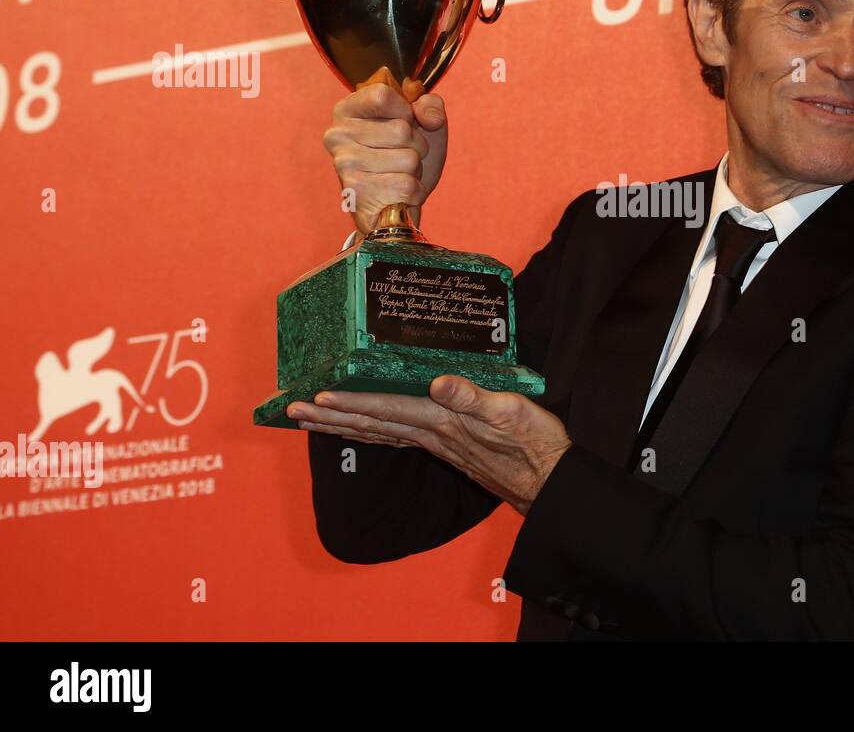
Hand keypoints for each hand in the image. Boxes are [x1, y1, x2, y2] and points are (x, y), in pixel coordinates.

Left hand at [287, 376, 572, 515]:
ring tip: (311, 417)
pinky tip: (362, 428)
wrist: (550, 481)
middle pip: (372, 424)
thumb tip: (438, 383)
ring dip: (343, 424)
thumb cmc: (536, 444)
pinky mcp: (446, 447)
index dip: (351, 402)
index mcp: (443, 422)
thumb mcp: (512, 412)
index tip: (316, 396)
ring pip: (379, 432)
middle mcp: (432, 435)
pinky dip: (372, 430)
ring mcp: (437, 444)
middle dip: (331, 415)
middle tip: (293, 410)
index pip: (387, 409)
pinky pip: (397, 437)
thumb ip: (473, 397)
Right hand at [323, 65, 447, 236]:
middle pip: (401, 130)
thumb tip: (430, 118)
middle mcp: (338, 133)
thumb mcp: (424, 124)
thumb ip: (431, 106)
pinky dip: (414, 192)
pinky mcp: (355, 192)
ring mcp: (344, 163)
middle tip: (403, 157)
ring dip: (415, 171)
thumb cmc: (406, 159)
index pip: (382, 95)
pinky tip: (400, 194)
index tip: (406, 123)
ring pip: (408, 159)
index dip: (406, 111)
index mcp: (348, 109)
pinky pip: (406, 185)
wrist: (398, 207)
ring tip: (399, 174)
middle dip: (417, 147)